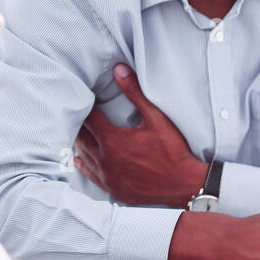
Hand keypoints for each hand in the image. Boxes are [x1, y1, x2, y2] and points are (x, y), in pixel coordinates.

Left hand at [73, 63, 206, 206]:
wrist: (185, 185)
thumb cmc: (173, 151)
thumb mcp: (155, 118)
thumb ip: (134, 93)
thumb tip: (119, 70)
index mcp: (113, 140)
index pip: (90, 119)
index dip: (85, 107)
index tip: (82, 98)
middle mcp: (105, 160)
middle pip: (82, 138)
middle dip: (78, 125)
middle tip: (74, 114)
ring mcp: (108, 177)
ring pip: (84, 157)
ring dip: (79, 144)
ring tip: (74, 133)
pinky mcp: (113, 190)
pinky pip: (91, 176)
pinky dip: (83, 166)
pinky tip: (78, 160)